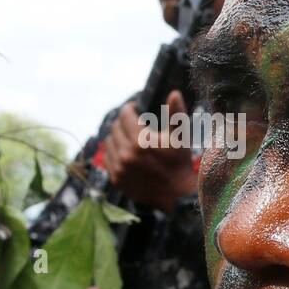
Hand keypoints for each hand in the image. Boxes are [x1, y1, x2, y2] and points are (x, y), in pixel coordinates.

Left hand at [103, 90, 197, 212]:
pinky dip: (114, 152)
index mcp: (140, 141)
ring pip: (109, 142)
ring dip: (117, 136)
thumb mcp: (181, 137)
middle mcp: (126, 154)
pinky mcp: (116, 179)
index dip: (130, 108)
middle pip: (115, 127)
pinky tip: (125, 152)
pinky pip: (108, 158)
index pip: (125, 115)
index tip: (135, 107)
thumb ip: (176, 114)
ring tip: (129, 137)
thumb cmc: (180, 163)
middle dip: (123, 122)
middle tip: (133, 122)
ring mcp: (119, 168)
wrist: (177, 195)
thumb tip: (174, 93)